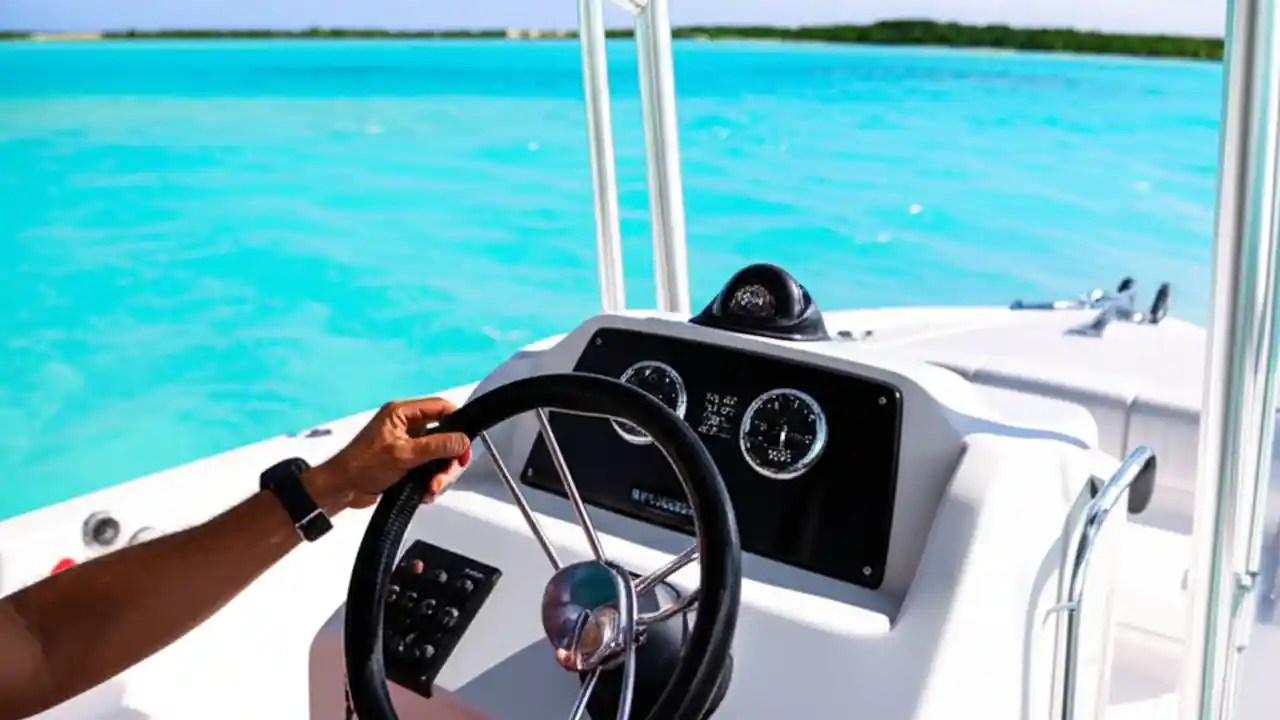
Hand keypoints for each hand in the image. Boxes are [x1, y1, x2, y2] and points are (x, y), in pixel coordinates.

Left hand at [303, 398, 471, 513]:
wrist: (342, 489)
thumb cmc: (363, 466)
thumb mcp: (403, 454)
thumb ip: (436, 446)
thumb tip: (463, 441)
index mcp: (403, 413)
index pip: (441, 408)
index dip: (457, 423)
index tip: (465, 445)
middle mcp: (408, 426)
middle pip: (444, 436)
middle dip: (447, 460)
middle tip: (444, 476)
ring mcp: (408, 445)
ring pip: (439, 456)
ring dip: (438, 475)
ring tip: (430, 490)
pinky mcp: (408, 463)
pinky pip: (429, 469)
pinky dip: (430, 482)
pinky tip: (423, 493)